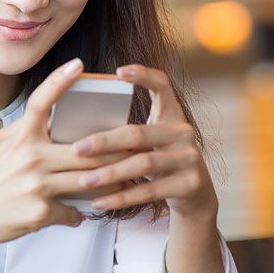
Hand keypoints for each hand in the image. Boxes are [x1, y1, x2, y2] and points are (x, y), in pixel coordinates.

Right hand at [0, 58, 130, 255]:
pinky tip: (80, 214)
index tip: (78, 64)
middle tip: (137, 146)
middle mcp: (29, 156)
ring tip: (125, 179)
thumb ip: (28, 132)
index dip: (59, 80)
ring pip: (88, 180)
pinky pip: (72, 211)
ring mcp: (36, 184)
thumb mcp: (1, 147)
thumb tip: (56, 120)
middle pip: (85, 149)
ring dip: (110, 181)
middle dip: (116, 150)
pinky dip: (78, 214)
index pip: (41, 101)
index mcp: (20, 136)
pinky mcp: (40, 211)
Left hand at [69, 64, 217, 219]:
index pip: (162, 86)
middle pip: (139, 134)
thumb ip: (129, 135)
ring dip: (109, 174)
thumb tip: (80, 135)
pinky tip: (100, 201)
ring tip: (84, 181)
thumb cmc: (162, 163)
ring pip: (142, 164)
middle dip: (104, 142)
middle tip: (77, 148)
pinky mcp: (190, 183)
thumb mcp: (152, 142)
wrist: (195, 195)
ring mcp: (190, 158)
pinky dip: (121, 197)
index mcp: (173, 115)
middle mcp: (184, 133)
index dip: (144, 75)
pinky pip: (149, 191)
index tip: (119, 72)